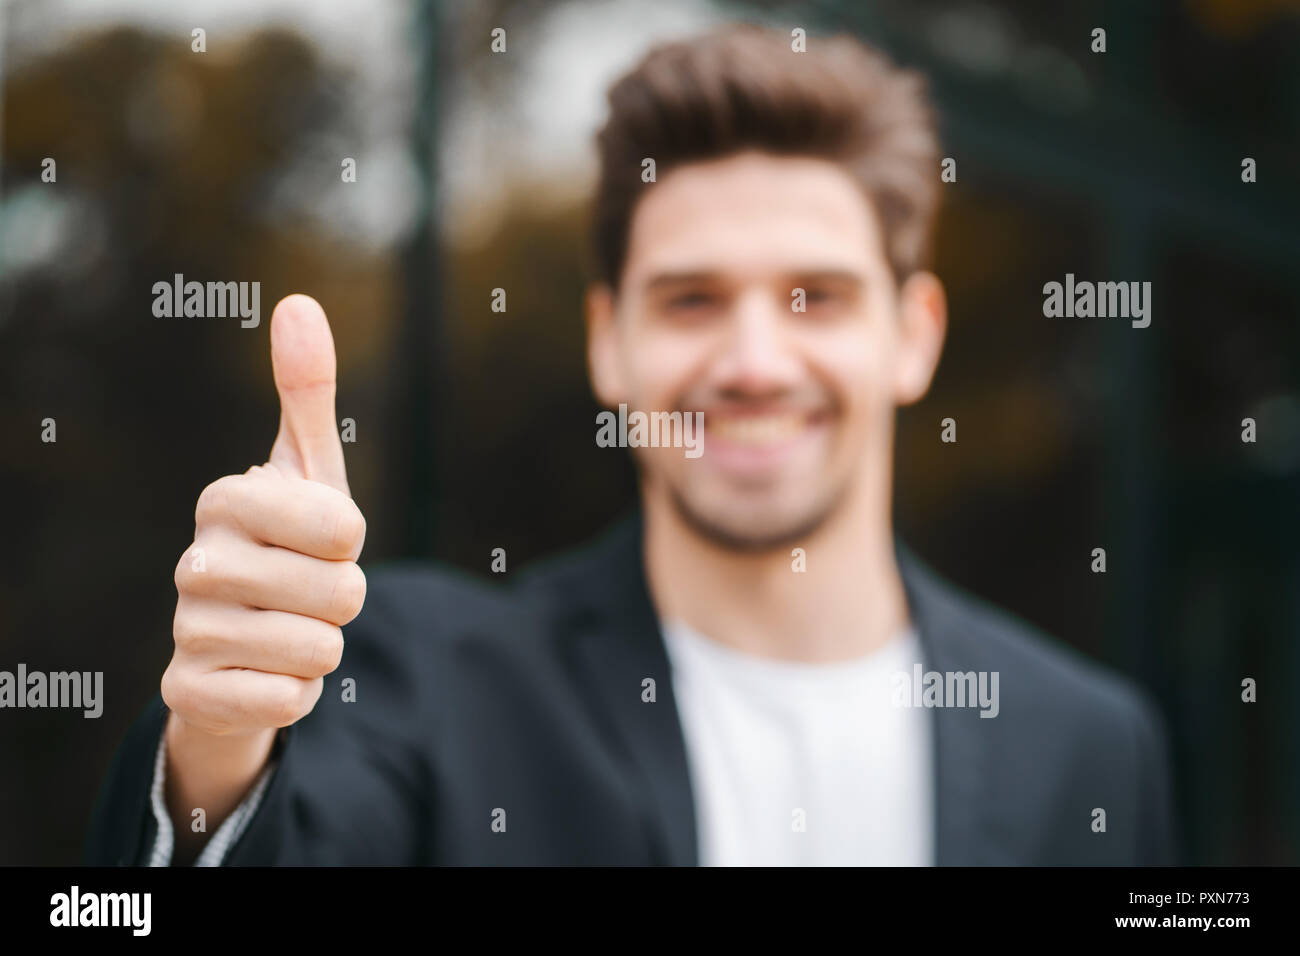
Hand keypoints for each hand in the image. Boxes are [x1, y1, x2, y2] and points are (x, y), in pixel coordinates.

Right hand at [162, 294, 364, 742]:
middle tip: (307, 591)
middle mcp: (197, 561)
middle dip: (344, 599)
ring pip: (321, 649)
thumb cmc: (287, 544)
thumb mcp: (307, 470)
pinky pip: (291, 699)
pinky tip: (265, 672)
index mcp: (227, 498)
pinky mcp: (190, 691)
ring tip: (287, 628)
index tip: (322, 540)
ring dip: (322, 647)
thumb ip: (308, 391)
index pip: (345, 527)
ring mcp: (187, 629)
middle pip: (343, 593)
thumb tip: (300, 303)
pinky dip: (297, 691)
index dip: (351, 543)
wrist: (238, 643)